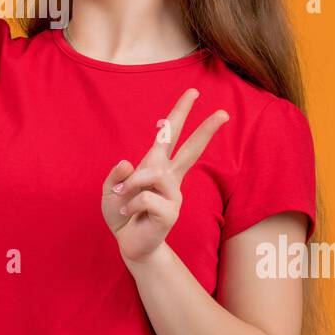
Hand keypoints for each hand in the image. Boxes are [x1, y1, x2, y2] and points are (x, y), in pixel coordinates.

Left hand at [102, 88, 228, 264]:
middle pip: (192, 149)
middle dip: (206, 129)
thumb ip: (116, 175)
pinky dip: (130, 202)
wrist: (128, 243)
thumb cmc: (122, 213)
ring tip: (122, 199)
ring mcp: (174, 195)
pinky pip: (146, 197)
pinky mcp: (171, 212)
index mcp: (157, 165)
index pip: (171, 134)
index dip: (180, 112)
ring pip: (153, 174)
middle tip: (224, 112)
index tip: (193, 91)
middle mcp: (170, 177)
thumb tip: (126, 162)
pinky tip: (130, 213)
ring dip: (131, 185)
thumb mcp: (110, 190)